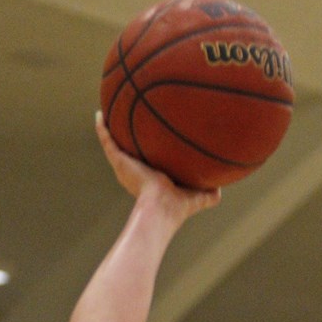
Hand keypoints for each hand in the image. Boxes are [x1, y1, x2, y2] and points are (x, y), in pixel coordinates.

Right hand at [94, 111, 219, 222]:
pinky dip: (102, 128)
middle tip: (129, 121)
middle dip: (129, 138)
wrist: (162, 209)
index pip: (149, 162)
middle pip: (130, 151)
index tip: (153, 139)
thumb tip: (222, 187)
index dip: (150, 152)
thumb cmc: (179, 207)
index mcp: (151, 179)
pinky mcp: (119, 162)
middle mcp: (136, 172)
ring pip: (115, 144)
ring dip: (111, 129)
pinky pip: (108, 141)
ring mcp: (125, 166)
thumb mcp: (199, 196)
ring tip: (108, 112)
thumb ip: (210, 192)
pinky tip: (100, 114)